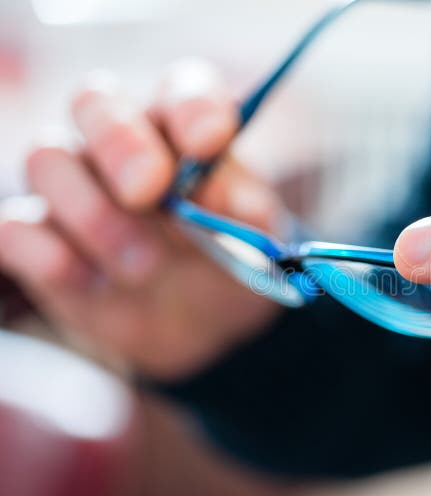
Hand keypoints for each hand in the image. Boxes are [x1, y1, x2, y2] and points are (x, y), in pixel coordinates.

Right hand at [0, 59, 288, 379]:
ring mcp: (76, 187)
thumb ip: (247, 216)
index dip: (192, 106)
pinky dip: (49, 255)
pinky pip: (14, 228)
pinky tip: (94, 283)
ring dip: (93, 214)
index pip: (183, 89)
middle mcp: (124, 144)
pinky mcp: (41, 238)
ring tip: (144, 266)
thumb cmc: (231, 262)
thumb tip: (219, 197)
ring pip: (46, 158)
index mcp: (187, 131)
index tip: (208, 142)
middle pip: (94, 101)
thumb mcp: (257, 244)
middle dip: (121, 143)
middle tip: (148, 192)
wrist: (204, 322)